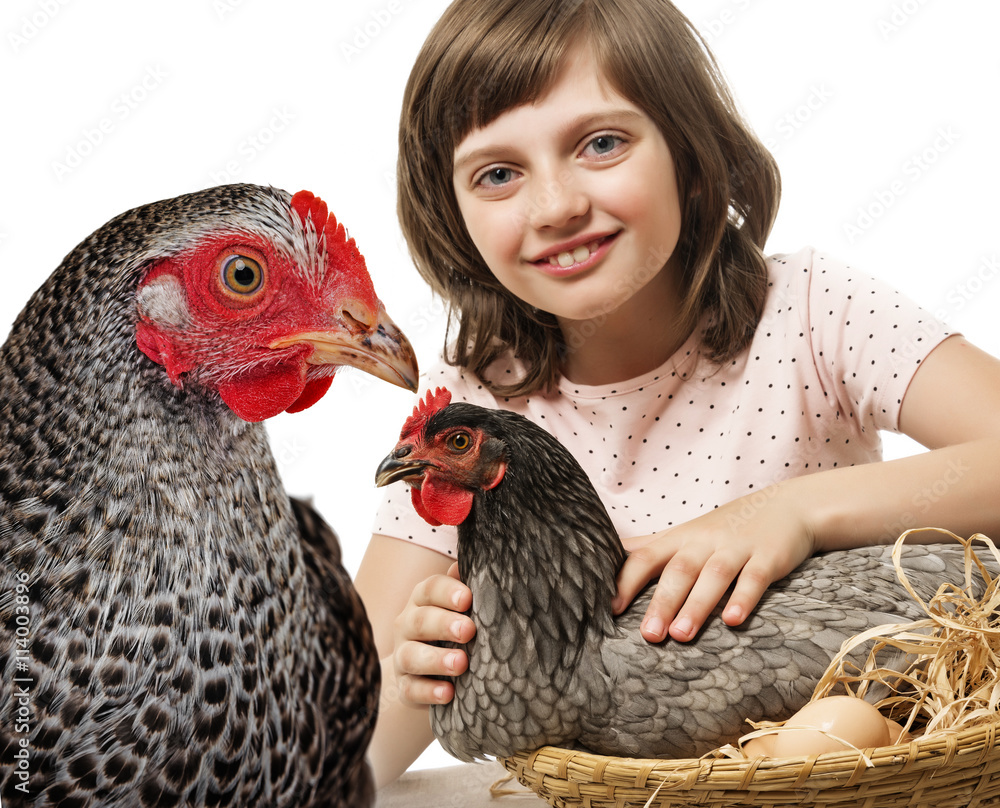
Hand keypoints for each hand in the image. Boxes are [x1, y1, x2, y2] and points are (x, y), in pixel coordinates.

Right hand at [392, 562, 475, 706]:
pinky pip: (411, 689)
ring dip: (436, 660)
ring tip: (461, 663)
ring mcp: (403, 656)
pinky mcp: (405, 686)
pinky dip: (428, 692)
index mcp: (422, 600)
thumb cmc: (453, 628)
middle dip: (444, 624)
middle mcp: (407, 625)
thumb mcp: (461, 607)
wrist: (429, 668)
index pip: (429, 590)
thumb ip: (467, 588)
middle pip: (420, 621)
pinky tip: (448, 694)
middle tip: (469, 630)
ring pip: (412, 656)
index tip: (467, 598)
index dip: (446, 592)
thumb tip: (480, 565)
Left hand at [613, 485, 815, 642]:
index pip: (646, 556)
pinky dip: (743, 599)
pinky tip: (733, 621)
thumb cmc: (728, 527)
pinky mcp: (768, 557)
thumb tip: (611, 555)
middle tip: (649, 634)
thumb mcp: (686, 534)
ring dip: (696, 605)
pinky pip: (754, 579)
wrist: (789, 505)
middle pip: (678, 570)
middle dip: (662, 602)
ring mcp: (736, 548)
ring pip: (713, 575)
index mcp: (681, 539)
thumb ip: (650, 547)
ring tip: (681, 635)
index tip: (610, 608)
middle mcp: (704, 542)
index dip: (627, 580)